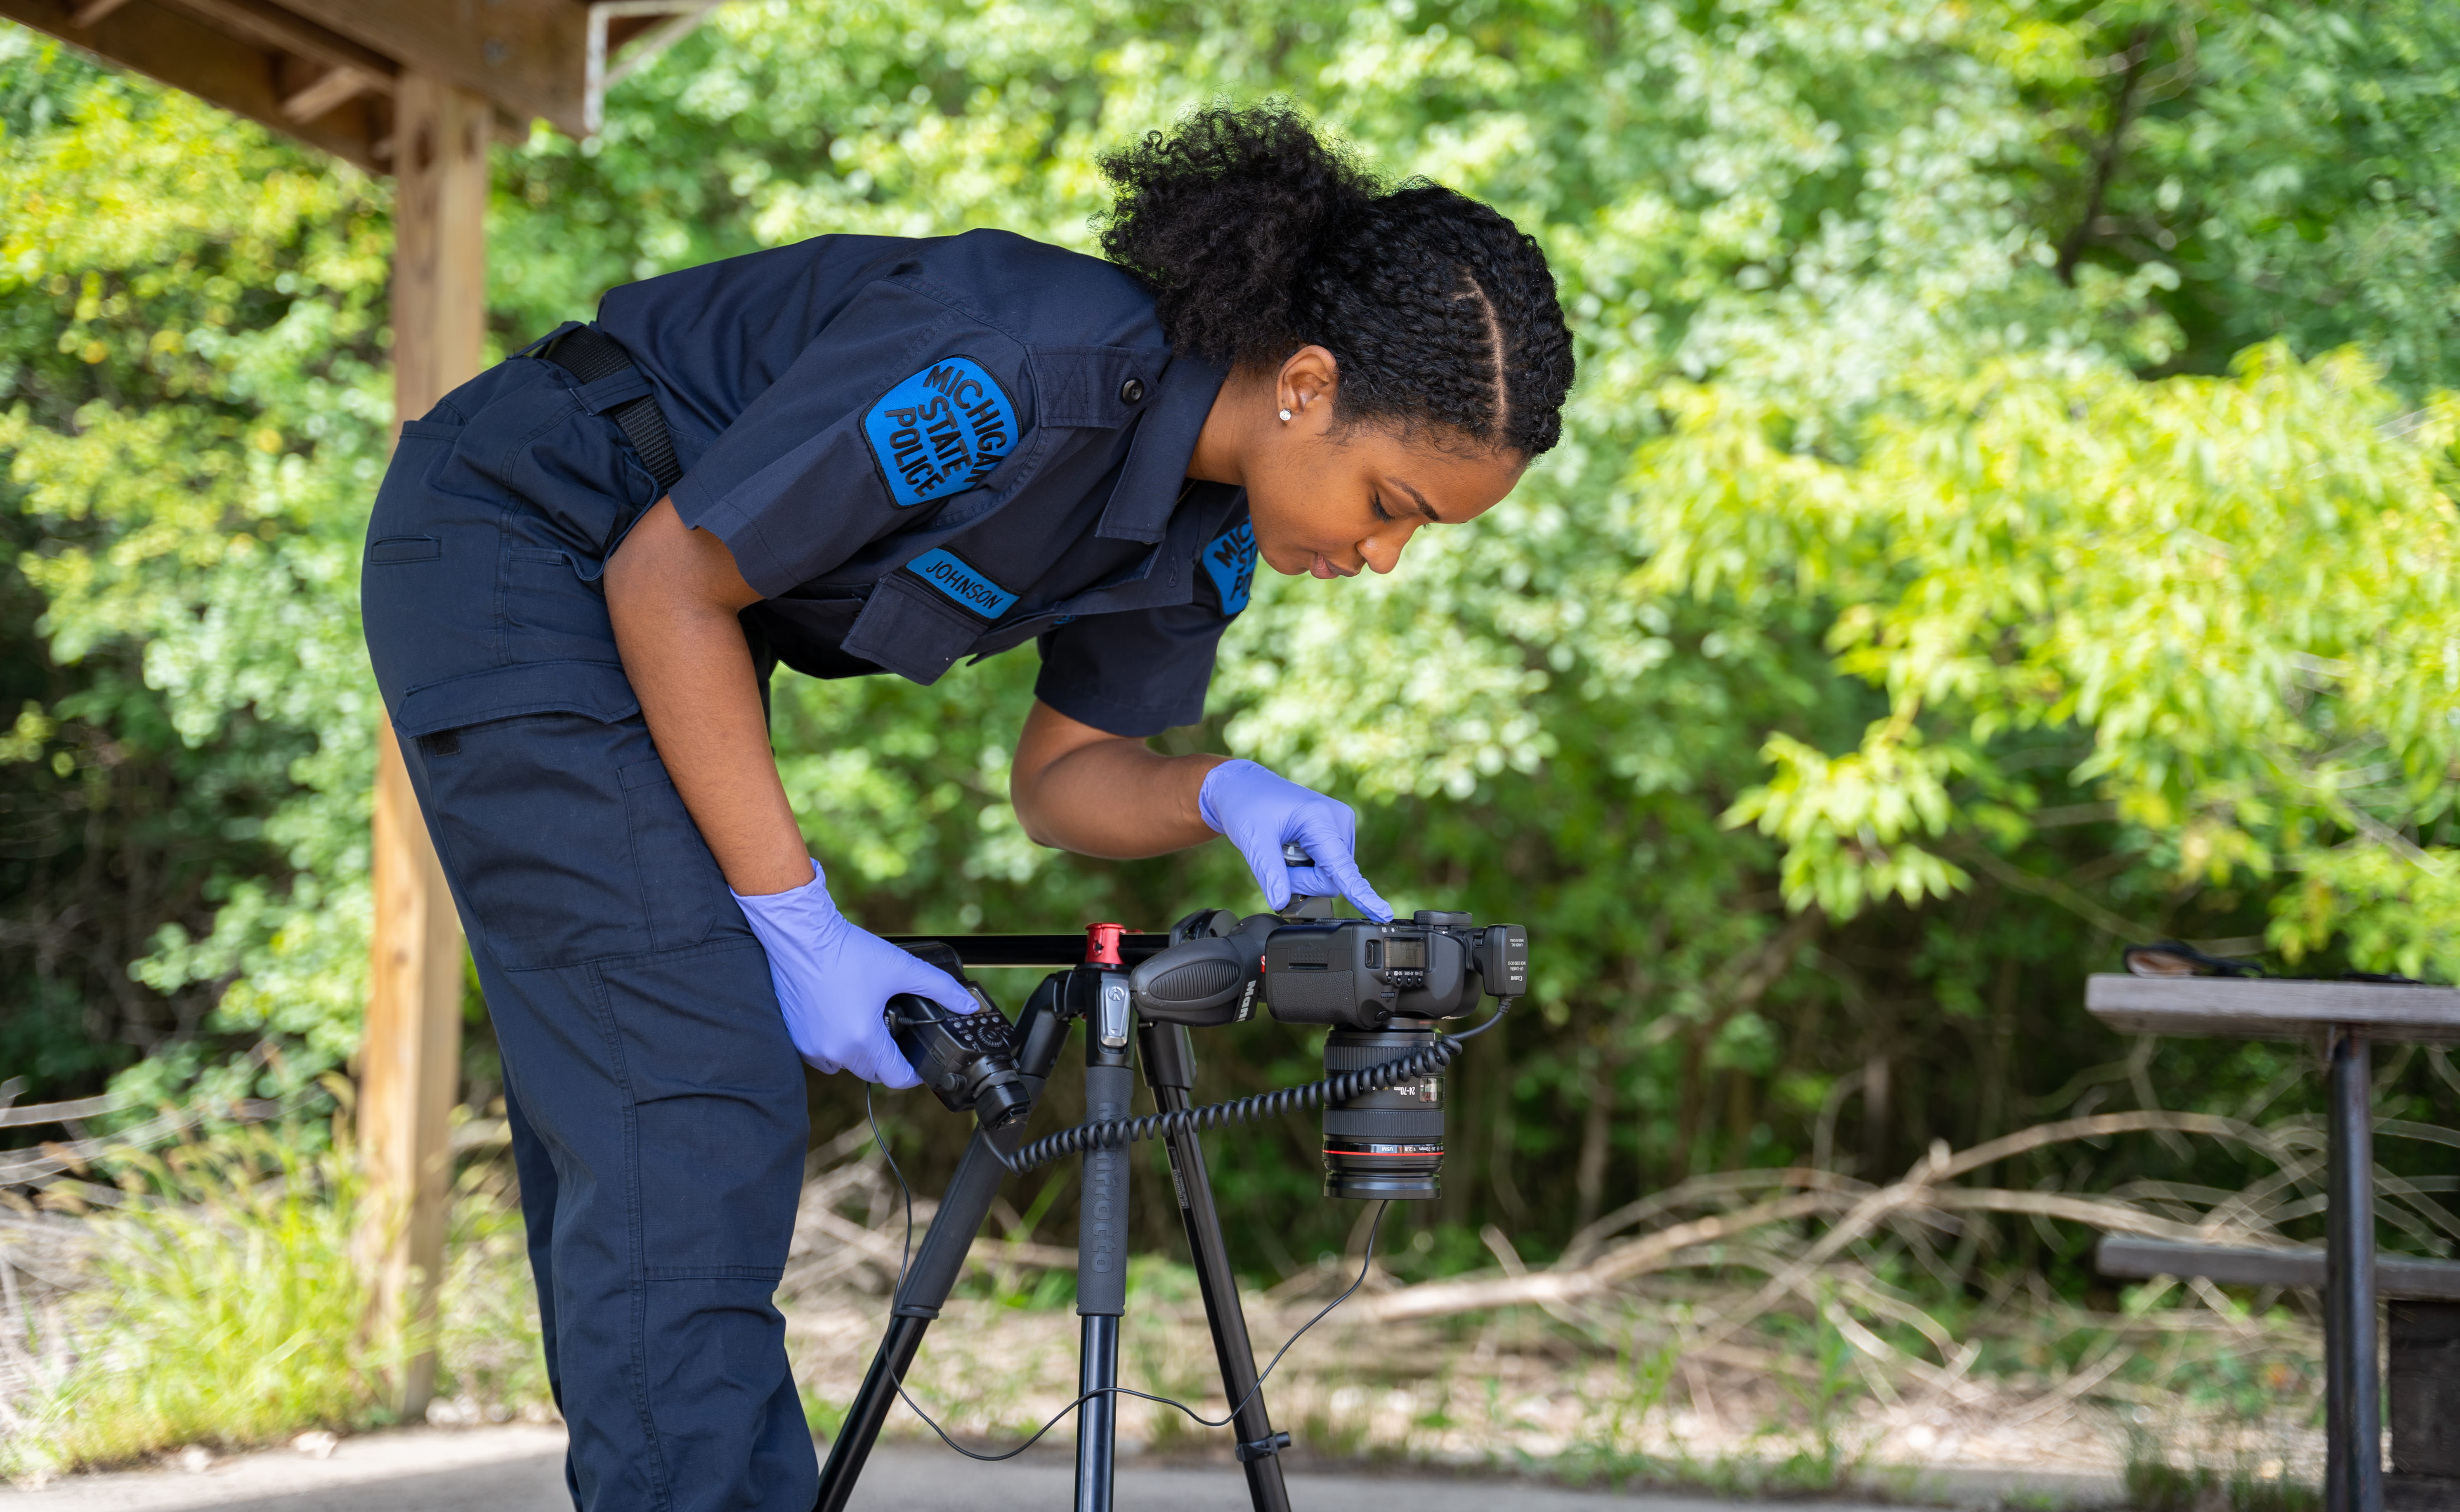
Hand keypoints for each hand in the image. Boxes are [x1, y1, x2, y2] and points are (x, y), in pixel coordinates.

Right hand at [732, 858, 973, 1086]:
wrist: (800, 936)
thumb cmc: (845, 951)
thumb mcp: (901, 967)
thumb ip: (939, 987)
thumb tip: (967, 1003)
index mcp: (862, 1039)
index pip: (895, 1078)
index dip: (914, 1074)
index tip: (920, 1063)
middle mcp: (834, 1050)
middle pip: (872, 1072)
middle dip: (888, 1060)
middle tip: (898, 1035)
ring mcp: (811, 1047)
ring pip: (845, 1065)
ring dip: (861, 1053)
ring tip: (870, 1024)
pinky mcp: (795, 1038)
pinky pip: (823, 1054)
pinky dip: (835, 1044)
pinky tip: (842, 1019)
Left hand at [1197, 759, 1391, 919]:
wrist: (1244, 785)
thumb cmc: (1247, 805)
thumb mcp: (1253, 840)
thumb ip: (1269, 873)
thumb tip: (1281, 903)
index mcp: (1321, 818)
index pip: (1342, 867)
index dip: (1361, 894)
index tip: (1383, 913)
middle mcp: (1339, 821)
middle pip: (1332, 878)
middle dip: (1302, 881)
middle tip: (1275, 859)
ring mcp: (1339, 826)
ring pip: (1330, 875)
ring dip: (1303, 873)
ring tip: (1282, 848)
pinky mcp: (1335, 832)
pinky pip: (1327, 866)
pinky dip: (1306, 866)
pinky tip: (1291, 848)